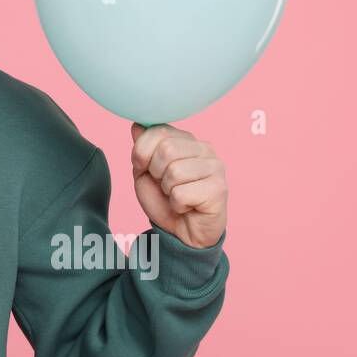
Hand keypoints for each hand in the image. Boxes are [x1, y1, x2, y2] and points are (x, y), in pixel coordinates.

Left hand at [130, 122, 226, 248]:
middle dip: (156, 173)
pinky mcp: (219, 188)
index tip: (148, 169)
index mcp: (186, 139)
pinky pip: (182, 193)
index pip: (156, 130)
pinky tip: (187, 206)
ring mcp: (216, 167)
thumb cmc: (164, 199)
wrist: (181, 232)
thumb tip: (137, 125)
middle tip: (165, 186)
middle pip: (166, 150)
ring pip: (175, 172)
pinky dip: (177, 204)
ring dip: (167, 190)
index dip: (141, 153)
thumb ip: (142, 148)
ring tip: (177, 196)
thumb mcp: (144, 172)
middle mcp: (205, 148)